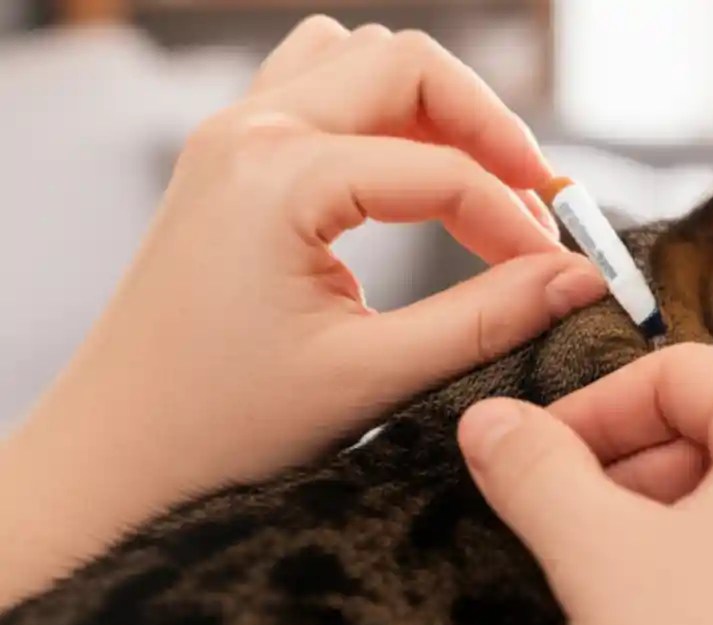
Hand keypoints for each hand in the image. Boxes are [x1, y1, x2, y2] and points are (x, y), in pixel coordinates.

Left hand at [0, 17, 605, 607]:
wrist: (117, 459)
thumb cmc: (221, 429)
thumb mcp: (371, 378)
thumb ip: (487, 320)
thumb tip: (575, 280)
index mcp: (278, 177)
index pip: (442, 170)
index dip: (517, 220)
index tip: (559, 272)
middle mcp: (250, 131)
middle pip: (409, 64)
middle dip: (489, 128)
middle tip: (538, 203)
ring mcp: (234, 136)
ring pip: (362, 59)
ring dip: (432, 108)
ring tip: (476, 185)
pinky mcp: (232, 160)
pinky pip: (320, 88)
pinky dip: (380, 115)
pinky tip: (407, 181)